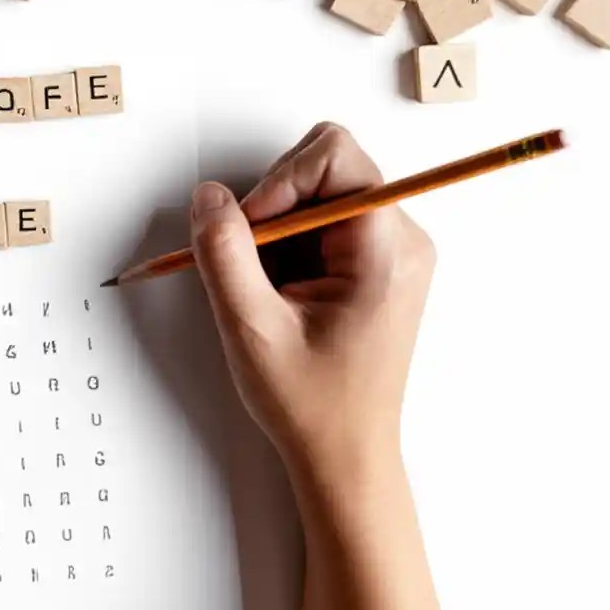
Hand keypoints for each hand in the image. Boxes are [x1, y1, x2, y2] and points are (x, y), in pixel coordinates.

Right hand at [189, 123, 435, 469]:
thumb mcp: (252, 327)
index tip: (251, 229)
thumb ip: (225, 252)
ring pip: (319, 193)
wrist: (346, 455)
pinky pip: (323, 222)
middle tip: (253, 262)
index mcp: (386, 246)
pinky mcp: (375, 264)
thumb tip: (209, 196)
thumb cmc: (311, 402)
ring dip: (279, 229)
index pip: (334, 154)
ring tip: (270, 287)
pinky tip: (282, 292)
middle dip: (275, 203)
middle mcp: (400, 237)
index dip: (279, 179)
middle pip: (327, 166)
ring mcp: (391, 249)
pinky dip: (289, 246)